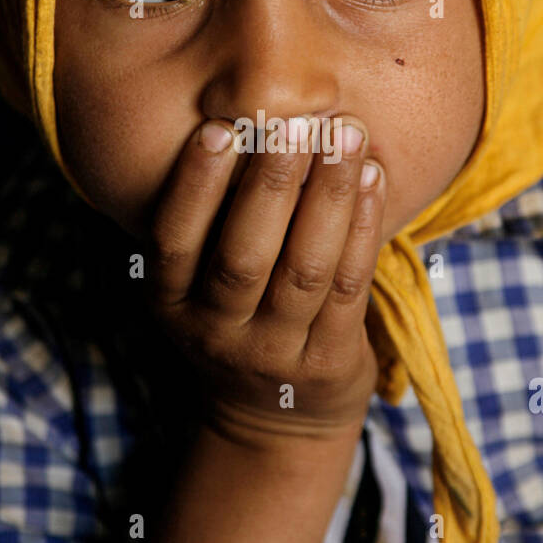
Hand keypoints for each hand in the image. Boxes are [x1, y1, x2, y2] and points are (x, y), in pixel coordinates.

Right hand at [142, 116, 385, 447]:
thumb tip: (247, 121)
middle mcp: (215, 332)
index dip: (194, 187)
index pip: (174, 243)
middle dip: (272, 184)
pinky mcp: (327, 362)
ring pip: (303, 269)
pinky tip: (372, 179)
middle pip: (243, 256)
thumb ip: (210, 223)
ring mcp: (272, 353)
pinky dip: (362, 228)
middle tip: (296, 123)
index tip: (217, 129)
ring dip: (328, 196)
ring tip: (347, 136)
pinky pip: (348, 288)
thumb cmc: (237, 321)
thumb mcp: (197, 287)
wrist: (274, 421)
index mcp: (171, 304)